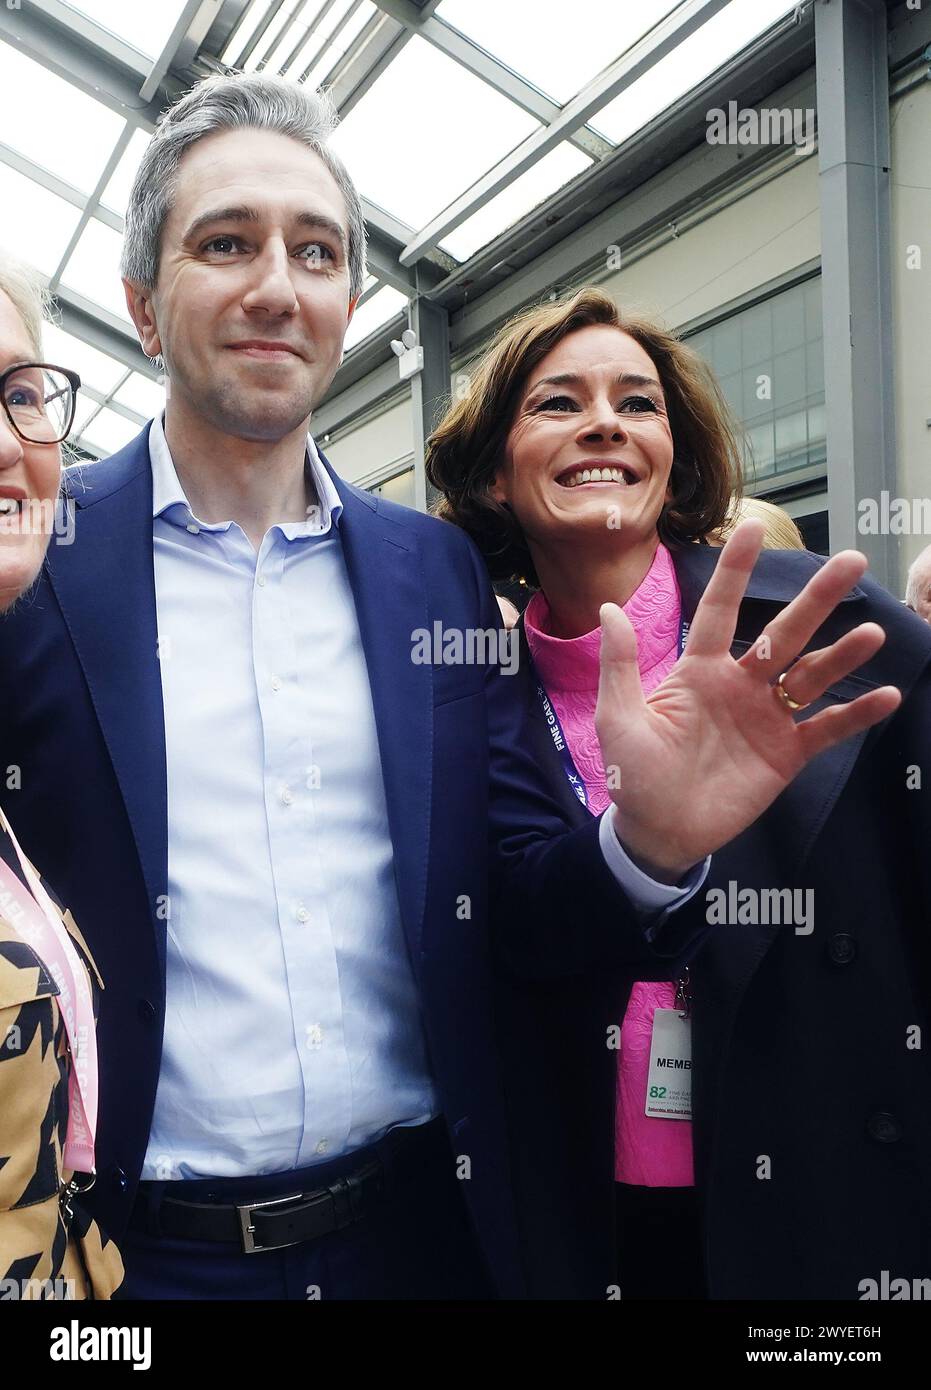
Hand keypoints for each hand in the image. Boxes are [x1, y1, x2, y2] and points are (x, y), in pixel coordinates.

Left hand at [595, 520, 900, 879]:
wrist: (658, 832)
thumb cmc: (633, 774)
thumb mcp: (617, 718)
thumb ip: (620, 665)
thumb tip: (608, 608)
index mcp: (700, 669)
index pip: (721, 610)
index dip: (737, 570)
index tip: (753, 526)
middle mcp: (740, 685)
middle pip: (783, 633)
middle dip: (816, 599)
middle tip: (851, 563)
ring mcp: (767, 718)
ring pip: (812, 676)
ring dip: (842, 656)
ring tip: (871, 633)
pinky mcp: (786, 754)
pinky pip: (827, 728)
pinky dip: (856, 714)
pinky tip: (886, 695)